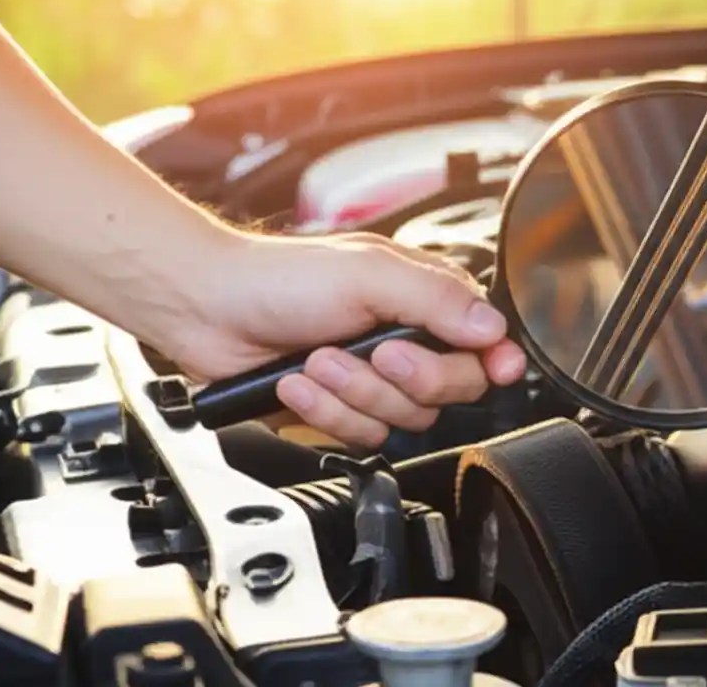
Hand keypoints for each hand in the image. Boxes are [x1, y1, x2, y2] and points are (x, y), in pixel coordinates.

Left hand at [161, 231, 525, 446]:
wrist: (208, 309)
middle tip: (377, 352)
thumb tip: (493, 328)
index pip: (486, 340)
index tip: (498, 369)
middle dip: (410, 377)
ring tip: (317, 359)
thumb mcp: (369, 274)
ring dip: (355, 392)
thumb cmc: (279, 277)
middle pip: (454, 388)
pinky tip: (298, 382)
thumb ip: (437, 300)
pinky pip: (360, 434)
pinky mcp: (343, 410)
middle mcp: (407, 340)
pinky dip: (325, 411)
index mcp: (425, 298)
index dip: (497, 358)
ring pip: (405, 418)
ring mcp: (375, 378)